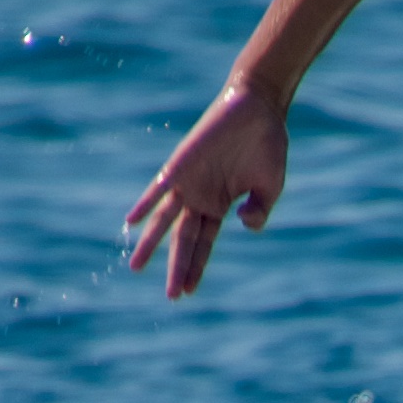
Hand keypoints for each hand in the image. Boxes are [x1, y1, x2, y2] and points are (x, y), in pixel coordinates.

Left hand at [123, 82, 286, 297]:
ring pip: (164, 221)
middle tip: (171, 296)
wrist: (257, 107)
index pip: (204, 244)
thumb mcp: (271, 186)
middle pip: (184, 241)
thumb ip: (261, 210)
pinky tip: (131, 222)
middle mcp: (200, 198)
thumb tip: (245, 226)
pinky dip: (145, 205)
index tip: (187, 292)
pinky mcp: (180, 165)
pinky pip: (157, 189)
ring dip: (151, 244)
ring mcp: (188, 183)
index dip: (196, 268)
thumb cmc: (267, 144)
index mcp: (221, 205)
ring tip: (136, 267)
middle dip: (177, 268)